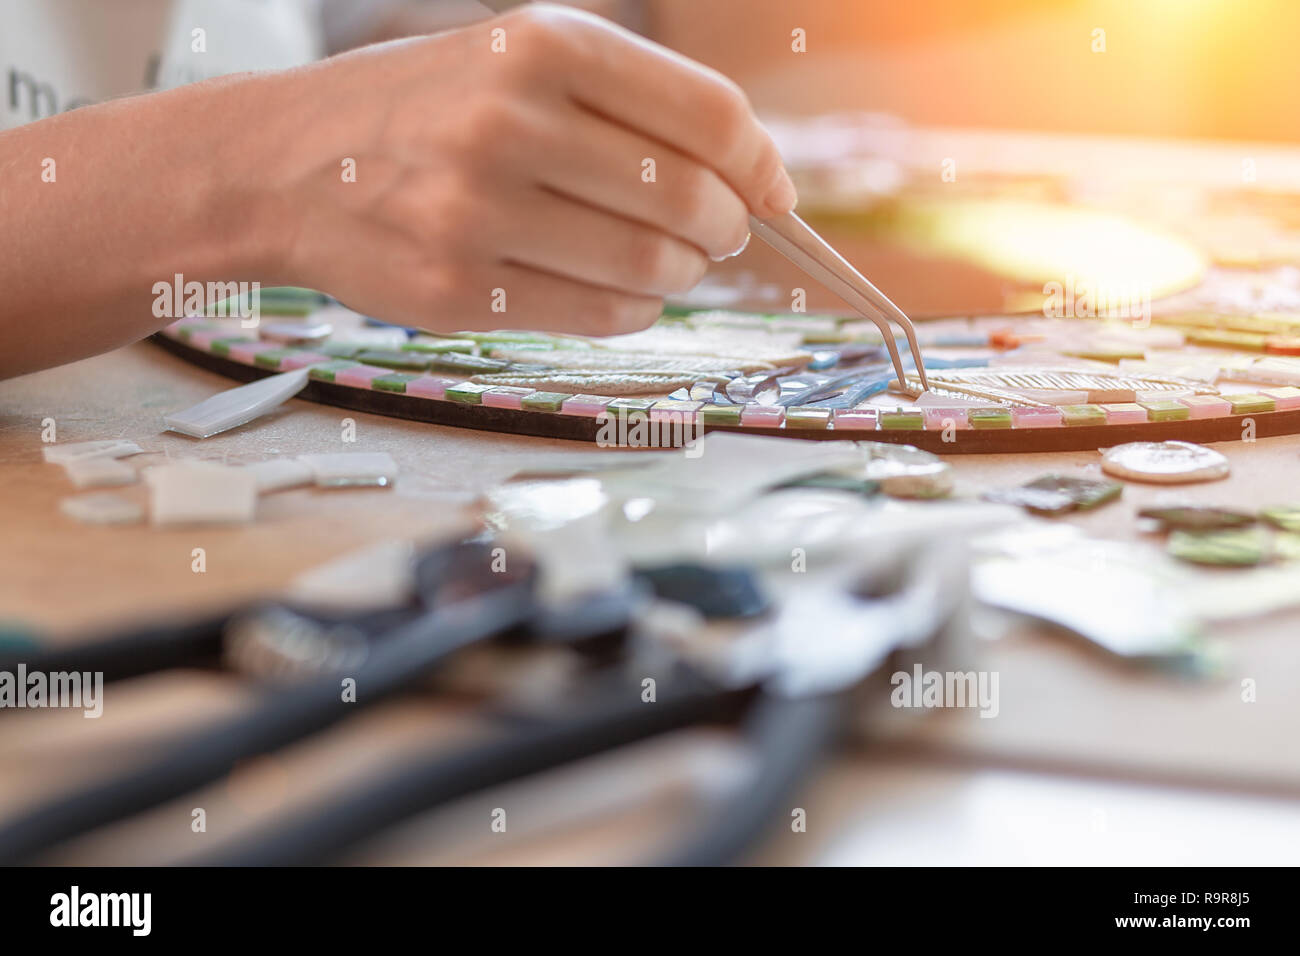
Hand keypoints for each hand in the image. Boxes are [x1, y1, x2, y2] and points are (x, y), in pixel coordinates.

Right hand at [261, 4, 796, 335]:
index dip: (761, 163)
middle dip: (725, 227)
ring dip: (683, 273)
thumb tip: (760, 178)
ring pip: (651, 265)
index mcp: (541, 46)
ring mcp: (477, 212)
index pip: (709, 113)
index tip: (772, 190)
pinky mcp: (458, 288)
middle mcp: (510, 122)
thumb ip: (634, 102)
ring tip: (668, 261)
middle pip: (690, 196)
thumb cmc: (425, 110)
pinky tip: (620, 289)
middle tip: (716, 233)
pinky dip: (635, 308)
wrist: (284, 162)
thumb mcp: (518, 61)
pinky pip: (599, 313)